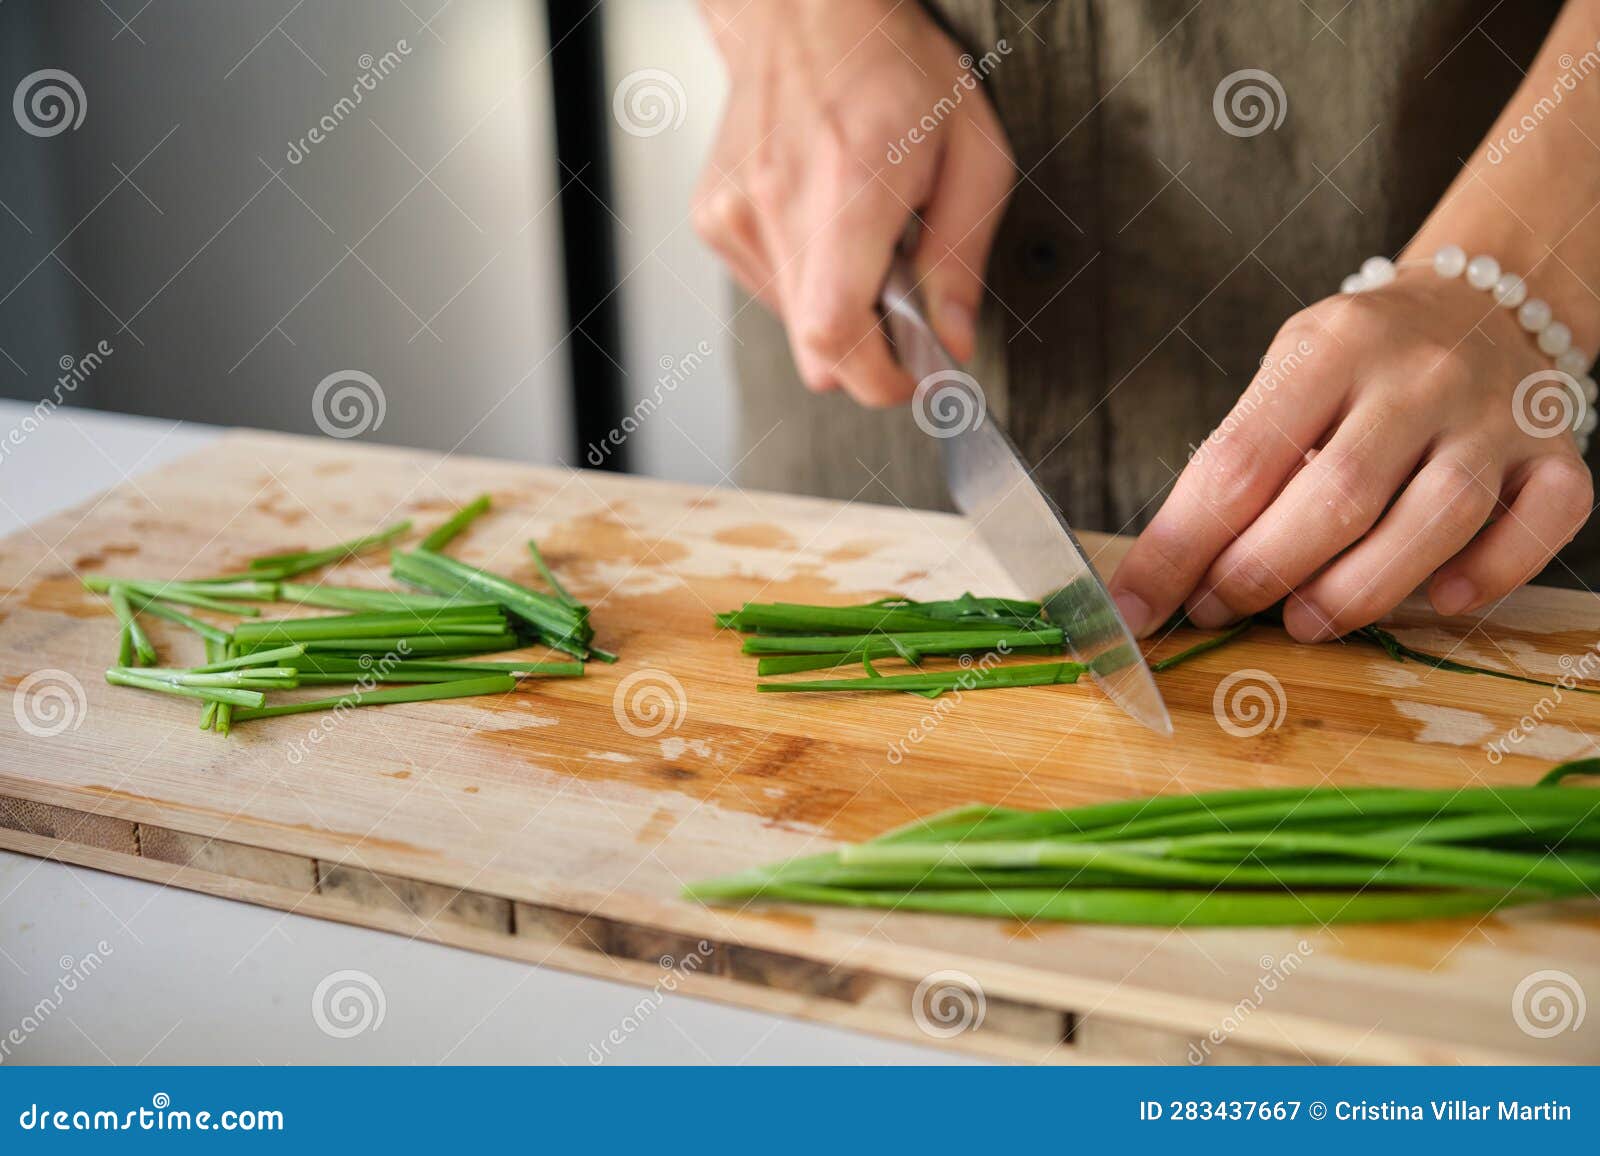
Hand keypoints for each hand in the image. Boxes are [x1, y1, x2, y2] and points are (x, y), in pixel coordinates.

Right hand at [694, 0, 1013, 404]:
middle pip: (816, 350)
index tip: (915, 373)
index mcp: (850, 182)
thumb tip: (952, 339)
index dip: (879, 376)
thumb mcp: (973, 152)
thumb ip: (963, 256)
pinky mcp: (714, 223)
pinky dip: (807, 281)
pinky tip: (824, 226)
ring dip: (839, 308)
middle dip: (870, 350)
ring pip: (795, 328)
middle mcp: (779, 202)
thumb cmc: (893, 69)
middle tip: (903, 303)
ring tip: (862, 239)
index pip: (837, 330)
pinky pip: (771, 295)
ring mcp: (736, 215)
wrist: (806, 14)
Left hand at [1109, 268, 1594, 642]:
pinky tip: (1442, 600)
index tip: (1137, 607)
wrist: (1483, 302)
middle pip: (1335, 498)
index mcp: (1332, 346)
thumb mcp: (1288, 377)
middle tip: (1217, 609)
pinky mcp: (1557, 454)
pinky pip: (1541, 524)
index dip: (1180, 547)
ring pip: (1436, 520)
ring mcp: (1496, 416)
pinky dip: (1491, 573)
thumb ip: (1240, 462)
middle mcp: (1420, 376)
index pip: (1238, 463)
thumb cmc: (1360, 362)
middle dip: (1260, 574)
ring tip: (1303, 624)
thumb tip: (1168, 572)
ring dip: (1357, 591)